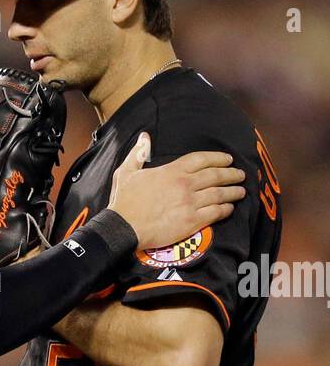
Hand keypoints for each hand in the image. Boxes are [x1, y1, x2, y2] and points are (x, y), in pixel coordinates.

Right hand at [109, 132, 245, 250]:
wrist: (123, 228)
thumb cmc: (124, 202)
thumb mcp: (126, 172)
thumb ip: (138, 153)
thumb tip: (144, 137)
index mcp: (172, 170)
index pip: (202, 159)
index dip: (218, 158)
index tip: (228, 159)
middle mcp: (185, 184)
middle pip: (216, 175)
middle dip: (231, 174)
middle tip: (240, 175)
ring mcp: (190, 203)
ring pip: (219, 194)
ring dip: (233, 192)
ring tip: (240, 191)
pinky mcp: (192, 222)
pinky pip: (215, 212)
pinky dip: (225, 209)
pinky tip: (230, 208)